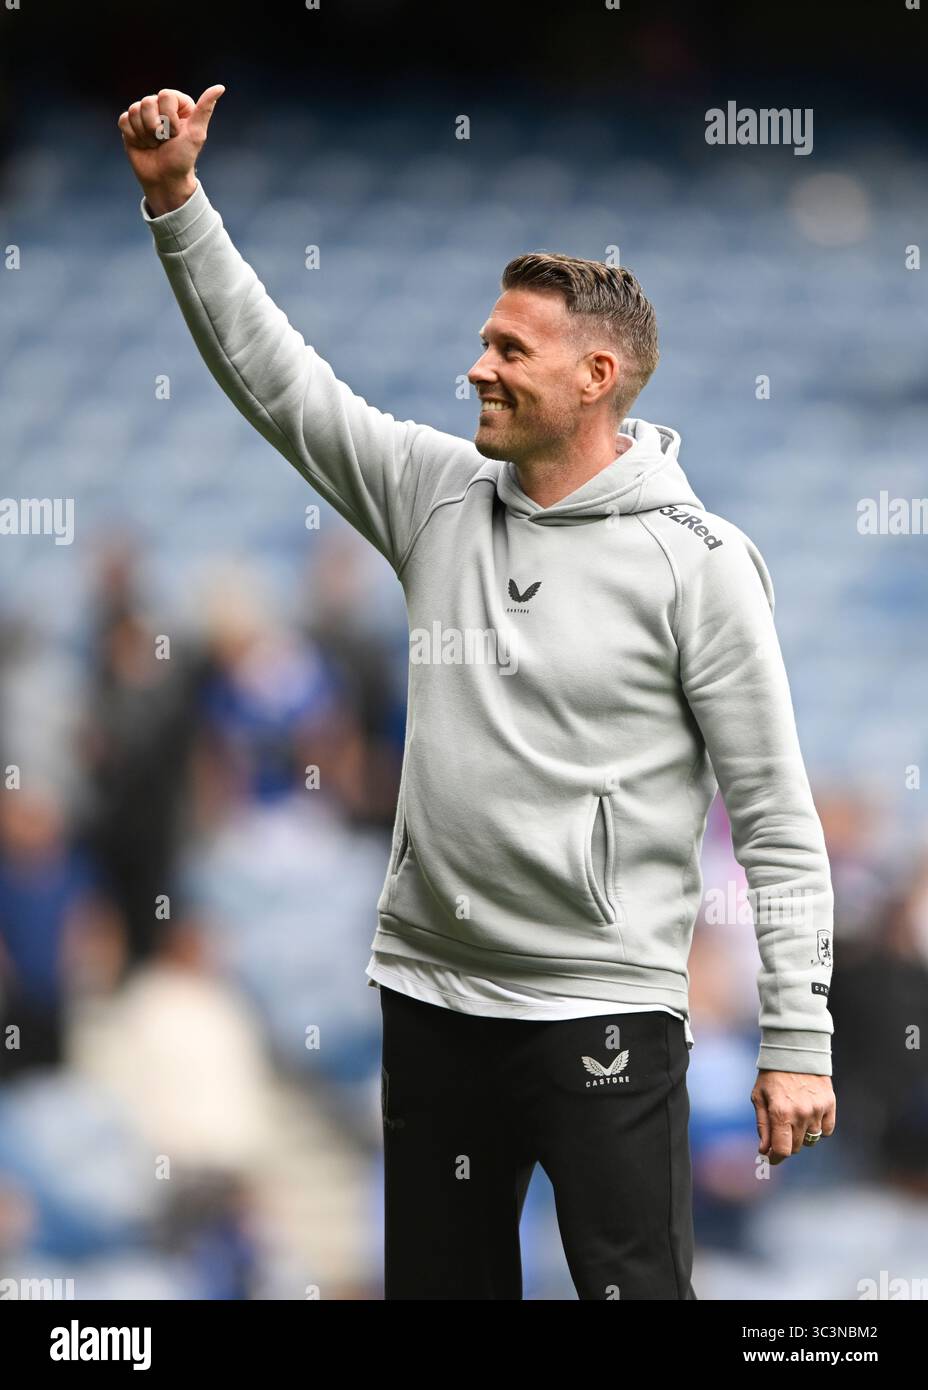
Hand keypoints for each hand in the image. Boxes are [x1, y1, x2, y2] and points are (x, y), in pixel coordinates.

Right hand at [117, 85, 224, 213]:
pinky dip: (134, 137)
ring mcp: (144, 114)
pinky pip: (124, 120)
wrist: (165, 180)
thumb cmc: (182, 158)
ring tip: (154, 144)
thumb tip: (220, 87)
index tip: (176, 134)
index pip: (166, 95)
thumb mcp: (196, 134)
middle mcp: (160, 106)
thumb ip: (205, 109)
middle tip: (164, 141)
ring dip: (145, 134)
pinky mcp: (130, 124)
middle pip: (148, 102)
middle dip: (156, 128)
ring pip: (134, 110)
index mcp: (178, 104)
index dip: (169, 117)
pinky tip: (142, 145)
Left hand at [752, 1070, 835, 1163]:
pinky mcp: (830, 1104)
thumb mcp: (759, 1097)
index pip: (783, 1151)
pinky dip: (819, 1128)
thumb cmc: (772, 1074)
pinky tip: (810, 1115)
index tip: (771, 1157)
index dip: (776, 1158)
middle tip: (781, 1131)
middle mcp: (801, 1114)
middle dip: (787, 1143)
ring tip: (795, 1117)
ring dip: (802, 1135)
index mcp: (780, 1113)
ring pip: (812, 1140)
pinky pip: (827, 1130)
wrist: (795, 1050)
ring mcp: (817, 1110)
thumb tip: (764, 1151)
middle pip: (797, 1147)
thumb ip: (762, 1126)